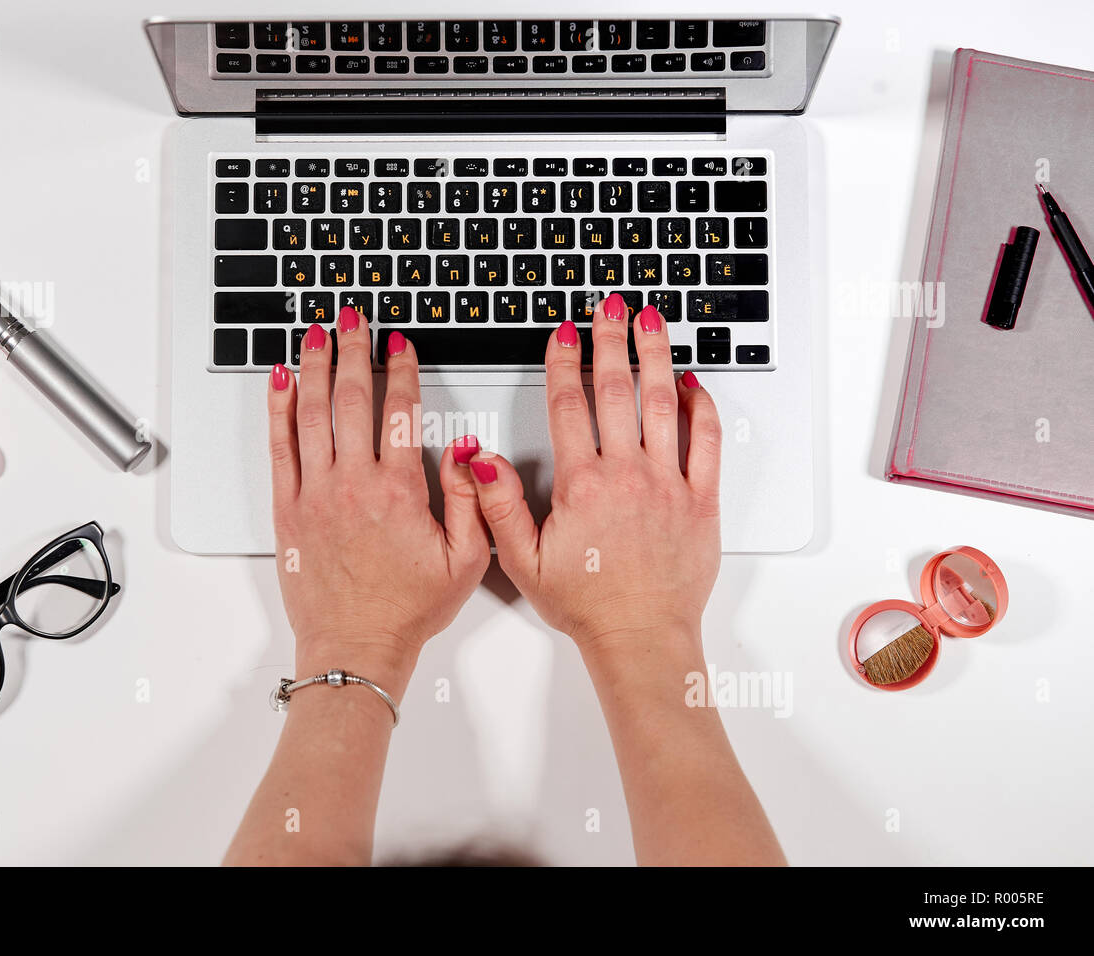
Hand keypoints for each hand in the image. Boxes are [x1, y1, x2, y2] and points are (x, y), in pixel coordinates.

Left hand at [266, 306, 490, 684]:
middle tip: (353, 320)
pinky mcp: (288, 510)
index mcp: (398, 492)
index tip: (399, 345)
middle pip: (352, 400)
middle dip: (354, 352)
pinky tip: (281, 381)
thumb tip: (464, 449)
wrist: (354, 647)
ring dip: (316, 368)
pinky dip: (279, 410)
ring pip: (312, 415)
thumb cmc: (407, 610)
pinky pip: (280, 447)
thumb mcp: (466, 559)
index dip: (401, 370)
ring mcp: (315, 494)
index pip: (399, 412)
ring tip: (317, 334)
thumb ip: (468, 497)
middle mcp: (352, 485)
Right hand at [464, 292, 721, 656]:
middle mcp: (627, 474)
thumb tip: (479, 459)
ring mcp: (668, 483)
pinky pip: (707, 441)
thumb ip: (498, 504)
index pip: (569, 405)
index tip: (563, 333)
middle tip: (610, 307)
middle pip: (616, 390)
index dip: (563, 361)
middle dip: (611, 340)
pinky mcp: (702, 500)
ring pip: (664, 403)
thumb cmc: (587, 605)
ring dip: (657, 356)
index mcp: (582, 484)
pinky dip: (702, 407)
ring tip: (653, 321)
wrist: (642, 638)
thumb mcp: (522, 559)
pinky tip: (693, 384)